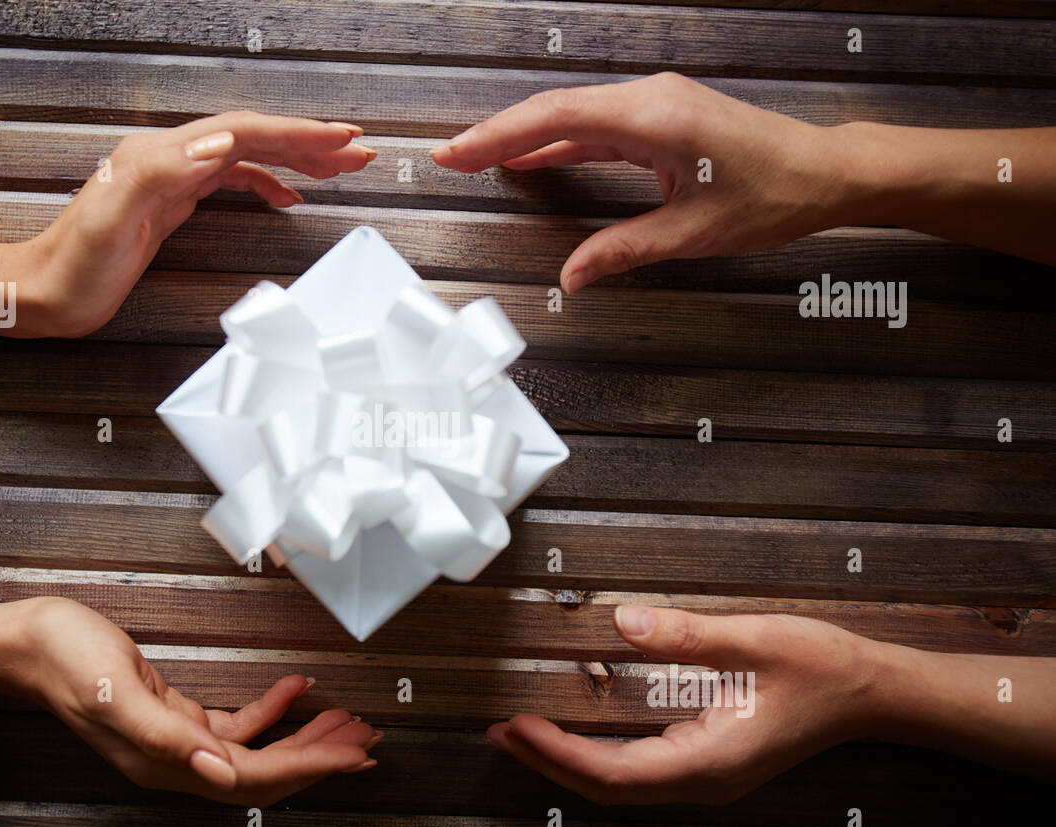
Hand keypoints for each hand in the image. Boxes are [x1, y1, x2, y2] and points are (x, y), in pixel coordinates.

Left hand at [8, 111, 375, 336]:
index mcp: (162, 155)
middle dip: (309, 142)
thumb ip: (161, 172)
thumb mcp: (113, 218)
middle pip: (253, 137)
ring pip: (247, 156)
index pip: (244, 132)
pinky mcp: (172, 203)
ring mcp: (172, 179)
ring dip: (295, 159)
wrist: (41, 291)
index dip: (297, 135)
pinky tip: (286, 197)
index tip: (342, 141)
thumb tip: (219, 144)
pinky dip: (266, 183)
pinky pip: (231, 181)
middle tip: (358, 153)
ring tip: (338, 169)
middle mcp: (170, 158)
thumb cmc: (73, 266)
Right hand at [16, 597, 379, 804]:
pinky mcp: (174, 717)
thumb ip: (167, 736)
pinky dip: (271, 708)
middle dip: (320, 758)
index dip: (309, 765)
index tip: (352, 753)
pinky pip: (236, 724)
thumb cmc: (65, 659)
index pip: (254, 776)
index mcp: (164, 761)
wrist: (29, 641)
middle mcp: (175, 759)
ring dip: (303, 737)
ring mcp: (176, 741)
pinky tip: (294, 690)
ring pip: (257, 752)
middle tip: (366, 740)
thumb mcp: (115, 693)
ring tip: (345, 722)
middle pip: (265, 774)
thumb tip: (220, 770)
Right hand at [431, 72, 854, 291]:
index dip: (498, 136)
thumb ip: (624, 251)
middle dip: (498, 134)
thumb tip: (573, 276)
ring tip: (479, 158)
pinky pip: (596, 125)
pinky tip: (535, 156)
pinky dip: (560, 140)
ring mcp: (655, 106)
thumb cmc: (775, 193)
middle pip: (554, 109)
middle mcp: (650, 100)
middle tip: (451, 157)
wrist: (825, 172)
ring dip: (524, 136)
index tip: (458, 152)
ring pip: (572, 115)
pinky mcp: (661, 118)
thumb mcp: (692, 232)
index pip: (555, 118)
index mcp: (653, 118)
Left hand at [488, 606, 886, 804]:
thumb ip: (688, 633)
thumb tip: (625, 622)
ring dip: (569, 760)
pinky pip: (639, 769)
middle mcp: (704, 778)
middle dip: (550, 761)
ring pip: (622, 781)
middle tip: (500, 732)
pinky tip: (574, 736)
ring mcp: (706, 774)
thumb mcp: (756, 640)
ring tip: (522, 735)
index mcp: (712, 759)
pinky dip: (597, 755)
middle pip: (609, 785)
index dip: (561, 754)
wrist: (869, 692)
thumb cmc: (823, 670)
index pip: (617, 771)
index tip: (519, 727)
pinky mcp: (707, 761)